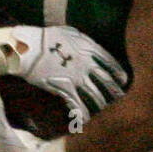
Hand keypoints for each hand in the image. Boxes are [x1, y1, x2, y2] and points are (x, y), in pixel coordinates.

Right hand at [9, 24, 126, 118]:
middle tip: (120, 97)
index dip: (118, 72)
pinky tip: (85, 119)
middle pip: (106, 80)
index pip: (109, 62)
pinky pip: (77, 103)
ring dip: (101, 103)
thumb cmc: (45, 37)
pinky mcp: (65, 88)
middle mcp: (86, 64)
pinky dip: (82, 112)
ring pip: (95, 94)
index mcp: (88, 48)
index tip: (123, 80)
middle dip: (115, 90)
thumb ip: (80, 39)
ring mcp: (77, 77)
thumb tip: (85, 42)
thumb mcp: (68, 32)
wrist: (29, 49)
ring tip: (106, 111)